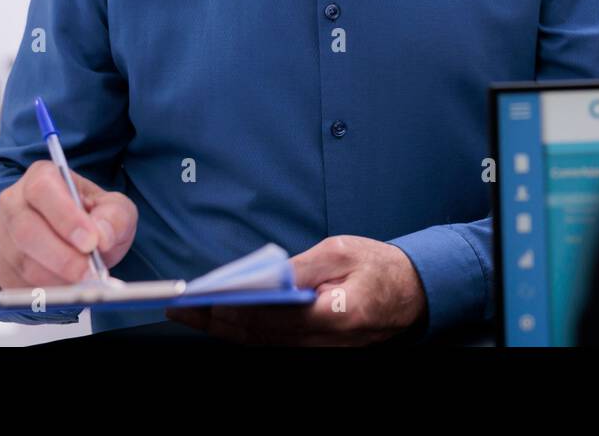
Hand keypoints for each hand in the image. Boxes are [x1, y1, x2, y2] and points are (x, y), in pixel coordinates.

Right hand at [0, 161, 136, 287]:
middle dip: (62, 256)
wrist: (76, 242)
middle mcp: (13, 201)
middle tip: (90, 271)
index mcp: (41, 176)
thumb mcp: (115, 209)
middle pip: (26, 229)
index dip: (65, 217)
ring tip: (84, 280)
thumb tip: (102, 237)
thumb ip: (114, 217)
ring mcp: (1, 234)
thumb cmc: (93, 218)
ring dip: (56, 276)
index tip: (91, 241)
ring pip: (21, 260)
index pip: (42, 189)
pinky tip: (67, 286)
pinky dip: (45, 291)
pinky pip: (16, 283)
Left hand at [167, 235, 427, 344]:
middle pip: (262, 335)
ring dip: (224, 330)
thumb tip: (265, 274)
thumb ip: (303, 266)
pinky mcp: (315, 346)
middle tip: (184, 308)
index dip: (238, 309)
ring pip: (263, 343)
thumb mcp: (343, 251)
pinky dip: (244, 332)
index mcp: (337, 313)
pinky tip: (222, 320)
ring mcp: (320, 348)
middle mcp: (325, 339)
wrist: (414, 294)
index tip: (208, 299)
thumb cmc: (382, 268)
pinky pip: (274, 342)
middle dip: (218, 321)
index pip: (277, 315)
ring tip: (192, 313)